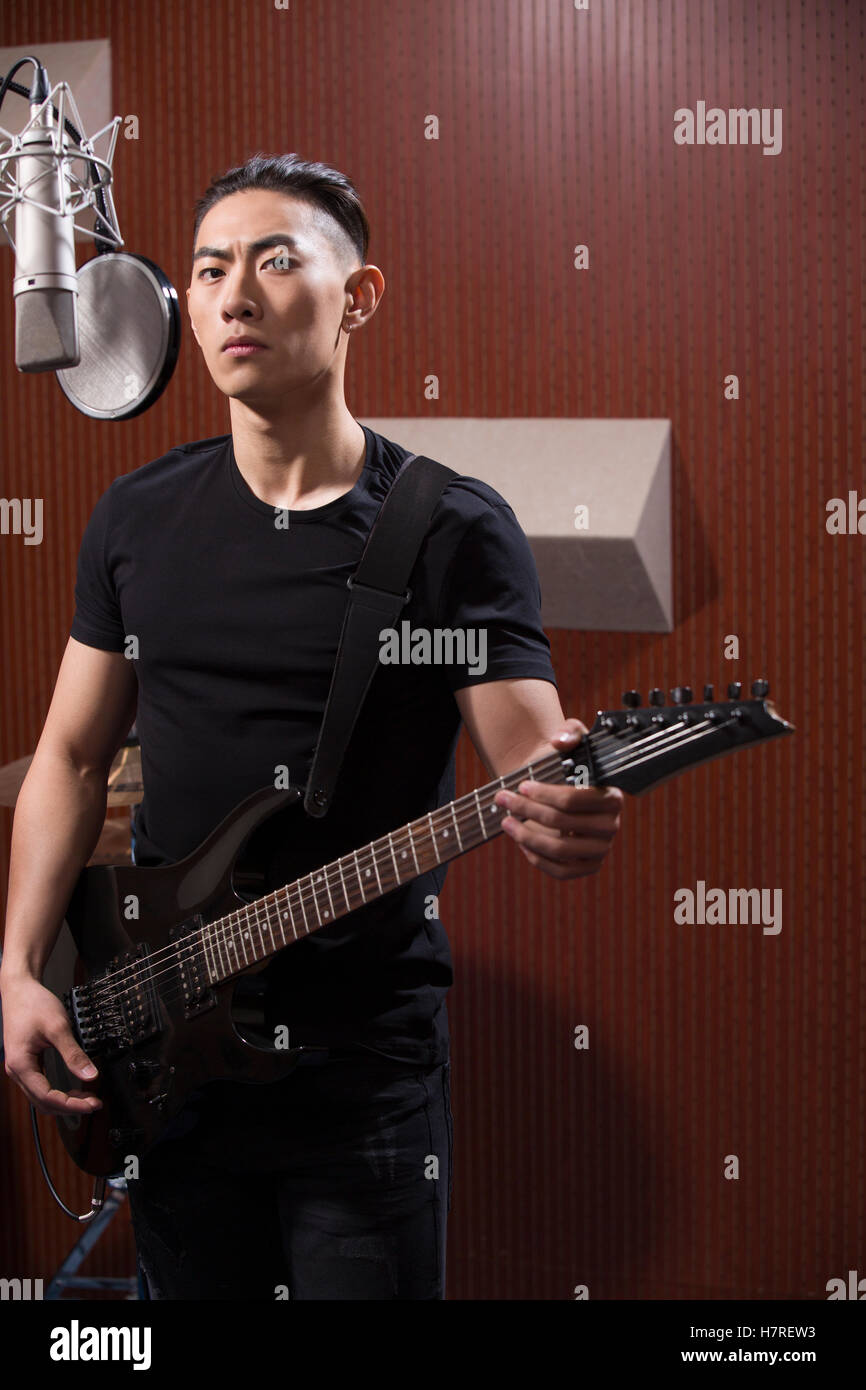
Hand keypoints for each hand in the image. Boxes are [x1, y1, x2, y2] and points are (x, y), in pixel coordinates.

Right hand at [1, 973, 102, 1114]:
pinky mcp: (25, 1063)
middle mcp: (16, 1071)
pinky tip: (73, 1088)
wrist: (19, 988)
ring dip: (64, 1101)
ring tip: (87, 1098)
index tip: (93, 1104)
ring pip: (41, 1097)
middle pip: (43, 1102)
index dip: (72, 1104)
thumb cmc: (33, 1004)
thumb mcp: (58, 1027)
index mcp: (21, 1065)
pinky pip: (40, 1087)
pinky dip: (57, 1092)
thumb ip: (74, 1054)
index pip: (48, 1096)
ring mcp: (20, 1068)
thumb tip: (91, 1075)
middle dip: (70, 1106)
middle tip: (94, 1103)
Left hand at [493, 719, 623, 879]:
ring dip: (525, 836)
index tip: (521, 786)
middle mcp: (611, 826)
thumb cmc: (564, 763)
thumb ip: (569, 731)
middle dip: (526, 810)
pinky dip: (536, 858)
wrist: (558, 785)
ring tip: (505, 821)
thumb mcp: (569, 738)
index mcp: (612, 797)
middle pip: (562, 824)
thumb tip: (561, 742)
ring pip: (559, 849)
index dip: (543, 794)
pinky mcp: (588, 867)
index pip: (573, 800)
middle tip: (503, 799)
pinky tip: (520, 841)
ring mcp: (601, 849)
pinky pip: (561, 871)